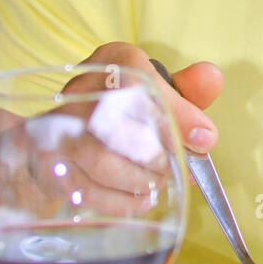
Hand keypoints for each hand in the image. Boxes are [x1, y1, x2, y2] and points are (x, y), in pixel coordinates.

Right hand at [0, 44, 223, 216]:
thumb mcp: (157, 92)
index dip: (177, 113)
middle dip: (157, 153)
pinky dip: (121, 200)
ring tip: (159, 183)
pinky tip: (142, 199)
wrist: (60, 136)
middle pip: (120, 121)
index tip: (204, 140)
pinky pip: (86, 189)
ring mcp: (58, 130)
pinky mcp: (51, 167)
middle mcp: (80, 90)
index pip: (141, 80)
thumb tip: (211, 79)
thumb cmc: (121, 111)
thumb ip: (187, 89)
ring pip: (101, 160)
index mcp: (113, 62)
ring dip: (140, 179)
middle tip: (178, 169)